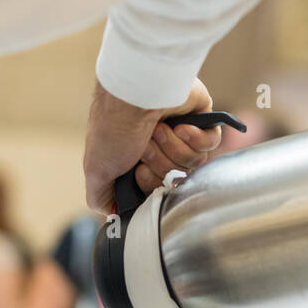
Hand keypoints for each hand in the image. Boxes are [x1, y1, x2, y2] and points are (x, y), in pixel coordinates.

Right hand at [83, 78, 222, 213]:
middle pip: (177, 180)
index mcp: (140, 160)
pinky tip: (179, 125)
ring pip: (194, 164)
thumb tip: (112, 213)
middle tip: (145, 145)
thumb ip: (101, 195)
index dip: (150, 186)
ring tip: (158, 129)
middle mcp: (162, 148)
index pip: (158, 191)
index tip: (137, 171)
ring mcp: (183, 134)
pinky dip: (193, 138)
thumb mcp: (96, 170)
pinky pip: (211, 144)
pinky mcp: (202, 119)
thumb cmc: (113, 128)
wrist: (133, 94)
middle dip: (160, 164)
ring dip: (172, 148)